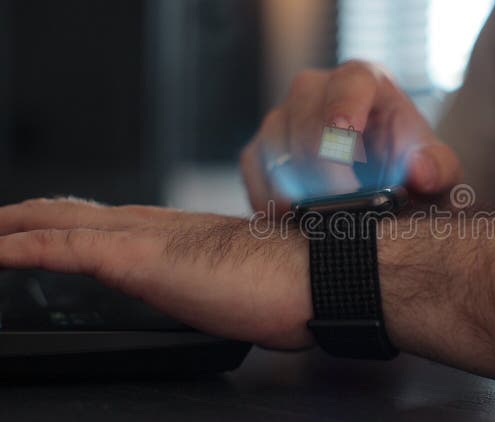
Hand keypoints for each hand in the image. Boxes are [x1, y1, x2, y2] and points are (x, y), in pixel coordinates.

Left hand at [0, 198, 312, 348]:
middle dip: (26, 217)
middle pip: (71, 211)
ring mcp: (143, 237)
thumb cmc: (286, 285)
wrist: (310, 275)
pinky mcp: (136, 257)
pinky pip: (60, 246)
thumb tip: (217, 297)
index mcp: (175, 234)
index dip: (66, 223)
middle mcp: (153, 225)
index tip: (40, 235)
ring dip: (11, 227)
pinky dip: (18, 247)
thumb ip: (212, 284)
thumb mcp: (237, 287)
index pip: (105, 222)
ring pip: (56, 220)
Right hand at [240, 60, 462, 211]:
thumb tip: (420, 171)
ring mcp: (284, 118)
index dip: (344, 108)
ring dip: (292, 185)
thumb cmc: (412, 174)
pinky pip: (254, 170)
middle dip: (321, 164)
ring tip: (316, 219)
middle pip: (304, 115)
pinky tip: (293, 222)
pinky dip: (268, 198)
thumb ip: (438, 169)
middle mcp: (317, 90)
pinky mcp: (262, 150)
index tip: (346, 137)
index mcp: (364, 81)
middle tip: (340, 204)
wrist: (386, 193)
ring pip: (273, 142)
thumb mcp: (438, 173)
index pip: (350, 82)